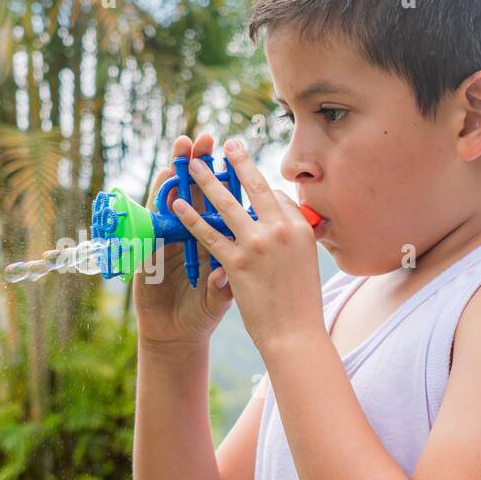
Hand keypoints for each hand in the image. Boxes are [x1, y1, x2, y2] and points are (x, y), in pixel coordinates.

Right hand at [132, 133, 234, 345]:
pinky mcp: (150, 247)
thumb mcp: (218, 300)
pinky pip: (154, 219)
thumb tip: (224, 273)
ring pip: (174, 198)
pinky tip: (163, 181)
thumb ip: (223, 285)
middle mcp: (194, 233)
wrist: (176, 334)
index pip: (223, 202)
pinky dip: (158, 200)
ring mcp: (171, 237)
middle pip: (199, 191)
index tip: (237, 152)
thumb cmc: (201, 315)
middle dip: (201, 163)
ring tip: (181, 148)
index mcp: (216, 239)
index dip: (228, 177)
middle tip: (205, 137)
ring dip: (176, 173)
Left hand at [171, 138, 323, 352]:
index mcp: (301, 228)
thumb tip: (277, 219)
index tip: (246, 174)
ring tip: (190, 164)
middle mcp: (281, 230)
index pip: (276, 196)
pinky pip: (208, 234)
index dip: (258, 186)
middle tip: (224, 143)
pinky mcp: (237, 263)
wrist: (295, 335)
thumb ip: (291, 238)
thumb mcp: (304, 263)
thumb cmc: (300, 303)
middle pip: (254, 186)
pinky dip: (189, 217)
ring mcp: (259, 245)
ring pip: (226, 204)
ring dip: (205, 181)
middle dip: (237, 162)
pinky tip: (175, 204)